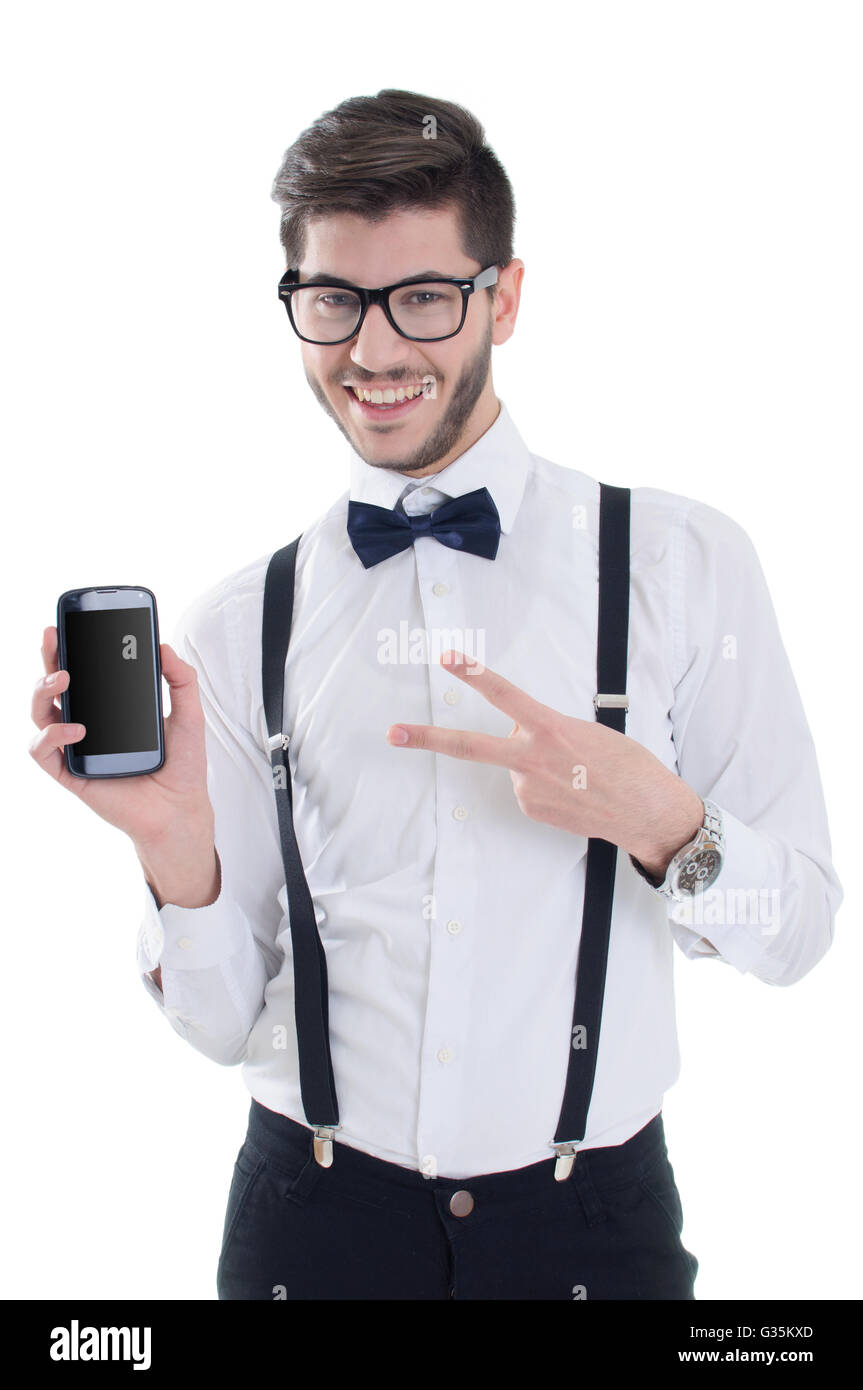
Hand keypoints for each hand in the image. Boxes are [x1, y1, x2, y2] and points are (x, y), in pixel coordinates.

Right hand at [29, 626, 215, 853]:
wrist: (182, 809)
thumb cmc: (183, 766)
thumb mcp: (188, 714)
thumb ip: (181, 679)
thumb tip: (163, 646)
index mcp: (110, 708)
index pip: (84, 672)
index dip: (71, 648)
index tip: (70, 623)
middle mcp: (88, 725)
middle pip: (55, 686)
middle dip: (48, 658)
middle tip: (53, 636)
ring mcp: (76, 748)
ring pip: (40, 713)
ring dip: (42, 690)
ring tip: (62, 678)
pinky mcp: (71, 774)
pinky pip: (43, 751)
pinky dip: (52, 735)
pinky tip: (76, 729)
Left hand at [385, 650, 703, 867]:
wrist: (648, 813)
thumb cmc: (628, 767)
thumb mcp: (590, 733)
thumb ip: (549, 731)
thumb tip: (525, 740)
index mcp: (551, 729)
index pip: (506, 695)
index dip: (476, 674)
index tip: (449, 657)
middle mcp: (533, 759)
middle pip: (470, 747)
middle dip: (427, 738)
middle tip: (393, 733)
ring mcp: (529, 789)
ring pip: (515, 766)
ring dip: (537, 766)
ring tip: (577, 776)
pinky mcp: (532, 810)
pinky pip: (528, 789)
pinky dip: (547, 787)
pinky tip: (573, 792)